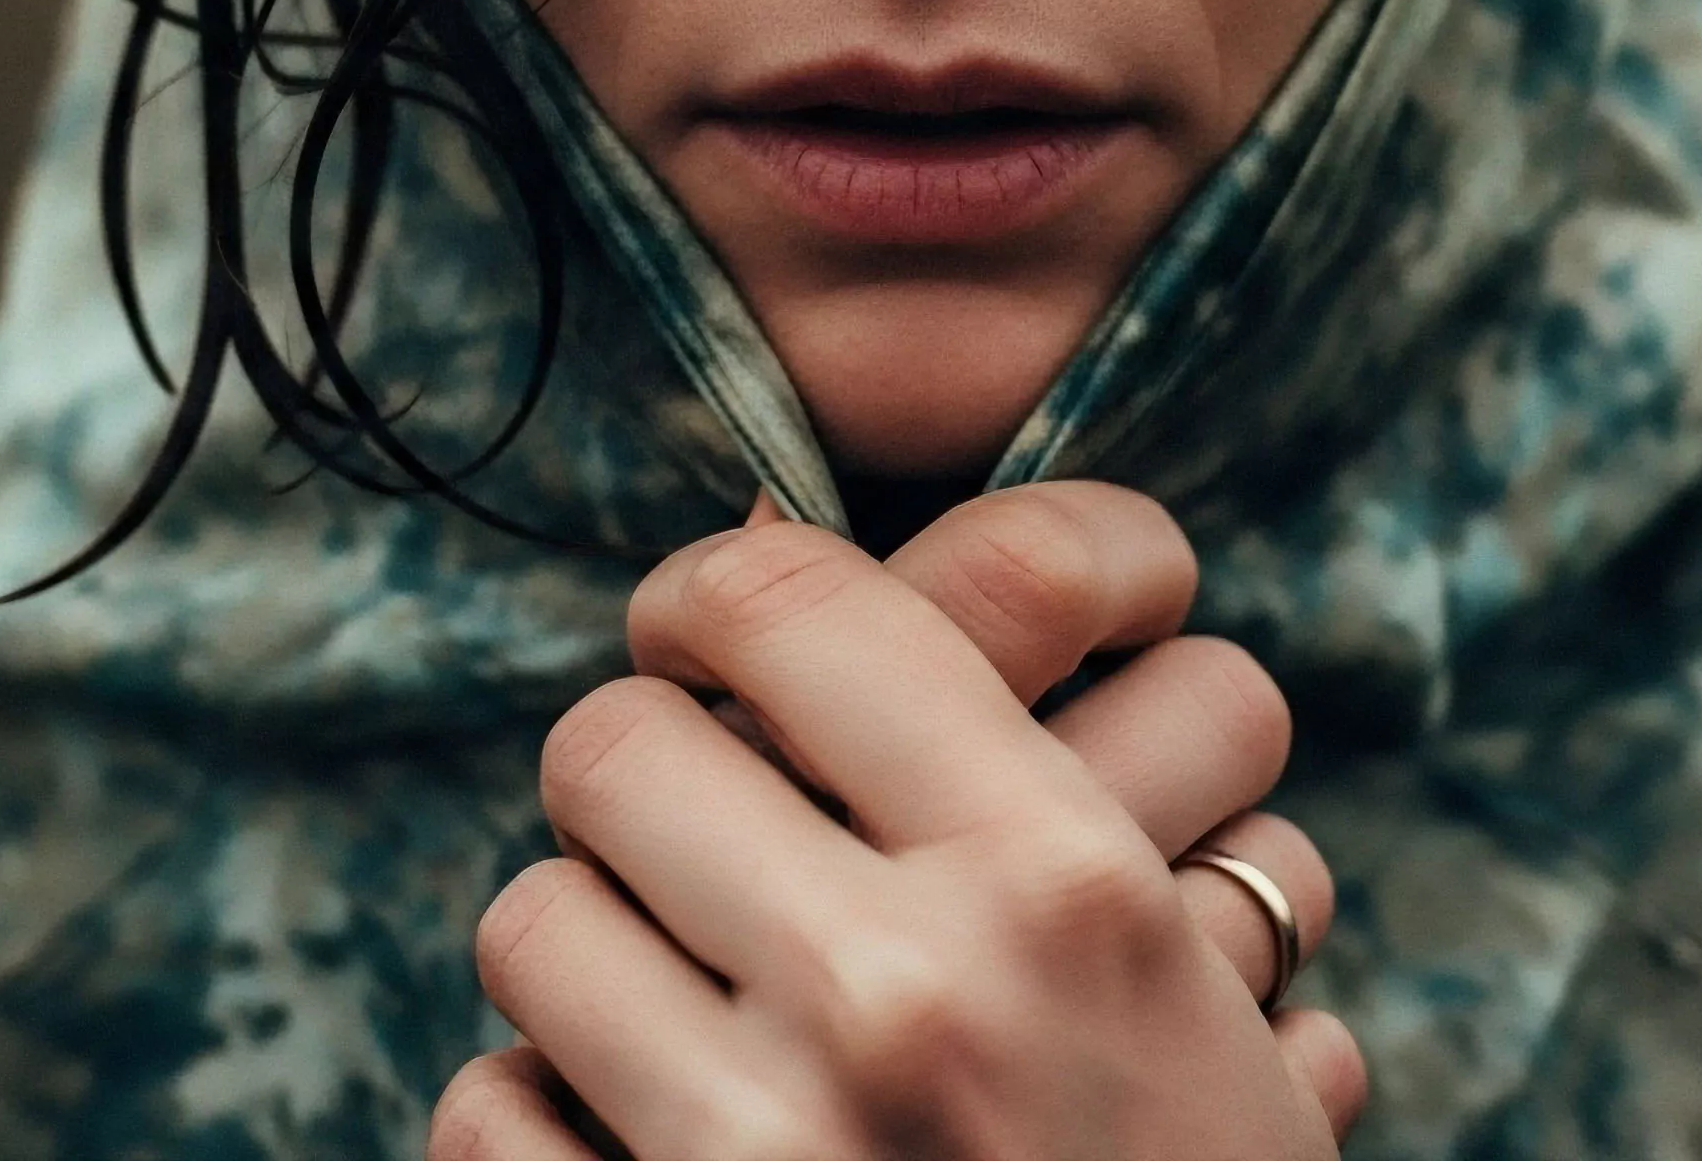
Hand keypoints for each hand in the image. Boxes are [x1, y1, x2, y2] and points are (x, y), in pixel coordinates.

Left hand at [434, 485, 1360, 1158]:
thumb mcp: (1211, 1009)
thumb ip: (1084, 820)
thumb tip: (869, 638)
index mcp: (1065, 879)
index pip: (785, 602)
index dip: (711, 596)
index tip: (708, 632)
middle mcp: (904, 987)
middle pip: (616, 745)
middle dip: (642, 783)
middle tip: (693, 838)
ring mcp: (759, 1146)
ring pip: (531, 921)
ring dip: (588, 949)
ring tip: (678, 1003)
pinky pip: (490, 1111)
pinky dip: (542, 1122)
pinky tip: (636, 1146)